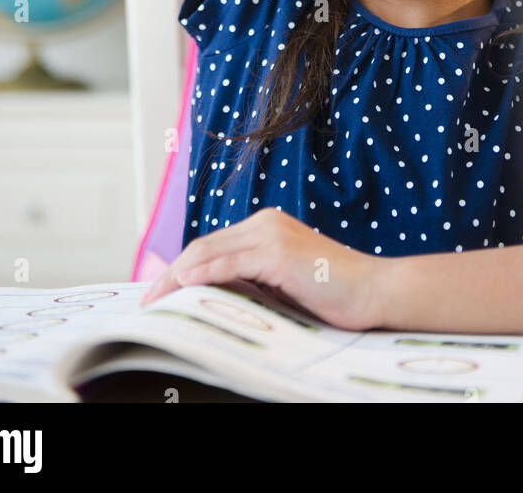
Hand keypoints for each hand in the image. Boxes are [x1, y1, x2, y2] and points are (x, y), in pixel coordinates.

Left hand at [139, 208, 386, 330]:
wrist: (374, 292)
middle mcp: (265, 223)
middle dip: (170, 274)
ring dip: (177, 277)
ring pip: (210, 253)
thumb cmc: (333, 293)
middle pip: (203, 247)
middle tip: (148, 301)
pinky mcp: (278, 252)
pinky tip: (183, 286)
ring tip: (156, 300)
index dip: (181, 268)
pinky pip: (230, 264)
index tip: (160, 292)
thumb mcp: (283, 284)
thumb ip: (252, 281)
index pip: (211, 246)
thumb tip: (211, 295)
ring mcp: (271, 234)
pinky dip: (203, 274)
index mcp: (266, 227)